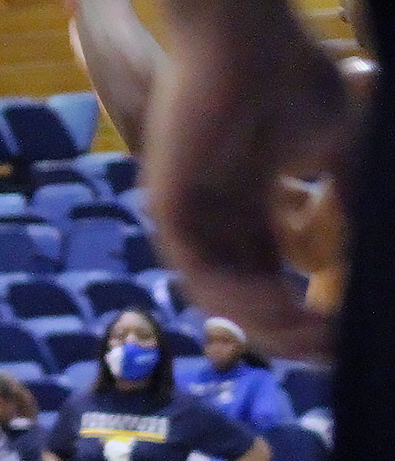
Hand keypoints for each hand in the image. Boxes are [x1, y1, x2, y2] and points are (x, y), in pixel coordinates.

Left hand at [142, 2, 352, 356]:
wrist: (247, 43)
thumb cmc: (291, 81)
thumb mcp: (336, 151)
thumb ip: (344, 203)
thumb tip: (357, 261)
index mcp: (246, 203)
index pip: (267, 271)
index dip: (301, 307)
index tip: (339, 334)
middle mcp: (213, 215)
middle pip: (242, 291)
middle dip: (285, 328)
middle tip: (327, 351)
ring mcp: (187, 213)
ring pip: (219, 290)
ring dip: (264, 322)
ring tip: (308, 341)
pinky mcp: (167, 206)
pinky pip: (196, 269)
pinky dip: (236, 297)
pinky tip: (277, 310)